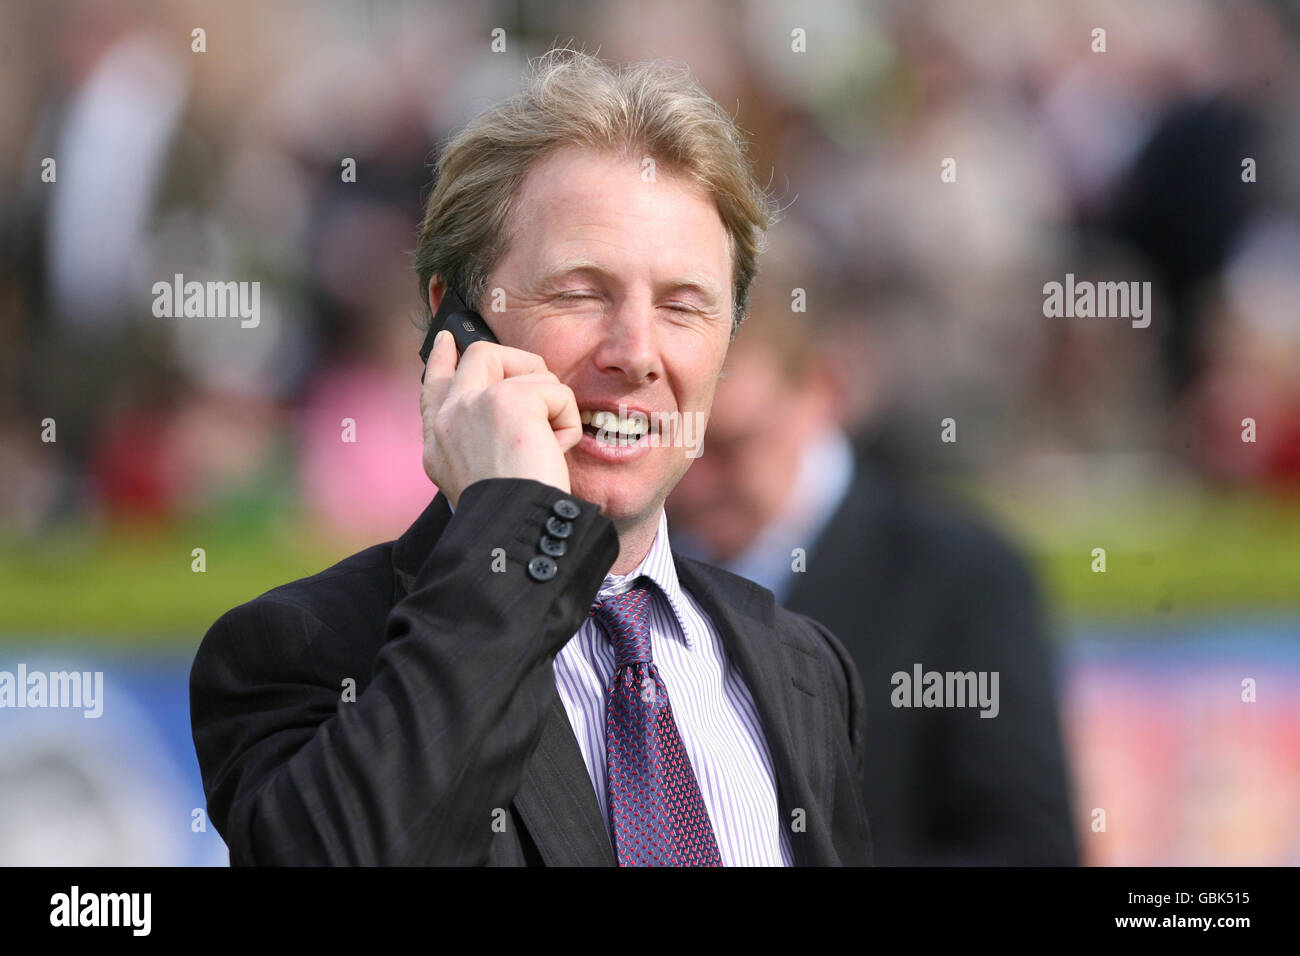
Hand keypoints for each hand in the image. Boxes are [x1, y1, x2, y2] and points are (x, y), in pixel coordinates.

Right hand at [420, 330, 580, 508]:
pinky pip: (555, 391)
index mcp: (438, 441)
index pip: (434, 384)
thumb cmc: (509, 512)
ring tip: (548, 442)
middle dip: (519, 363)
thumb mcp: (478, 474)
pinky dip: (566, 420)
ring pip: (528, 369)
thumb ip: (478, 438)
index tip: (446, 340)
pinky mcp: (508, 400)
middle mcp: (448, 418)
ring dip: (551, 403)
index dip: (442, 359)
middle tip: (540, 385)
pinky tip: (556, 448)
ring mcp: (474, 403)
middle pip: (480, 354)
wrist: (513, 528)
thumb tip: (506, 406)